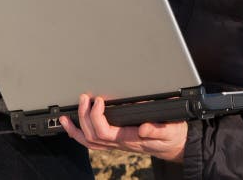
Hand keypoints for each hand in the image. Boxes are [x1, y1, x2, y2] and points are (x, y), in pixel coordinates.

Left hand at [60, 94, 186, 162]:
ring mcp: (117, 144)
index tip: (99, 100)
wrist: (175, 145)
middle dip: (84, 116)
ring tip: (67, 116)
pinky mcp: (116, 141)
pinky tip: (72, 126)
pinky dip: (79, 134)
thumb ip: (159, 130)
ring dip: (76, 128)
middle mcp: (121, 143)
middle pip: (93, 136)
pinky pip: (93, 142)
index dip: (96, 117)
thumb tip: (144, 128)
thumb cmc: (173, 135)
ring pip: (90, 142)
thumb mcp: (171, 130)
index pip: (105, 132)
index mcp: (131, 139)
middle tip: (84, 98)